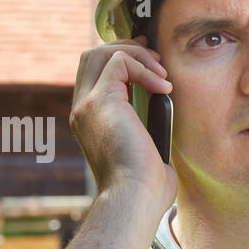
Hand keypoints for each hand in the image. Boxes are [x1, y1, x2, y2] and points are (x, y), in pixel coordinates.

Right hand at [69, 35, 175, 208]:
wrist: (135, 199)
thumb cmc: (147, 189)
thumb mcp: (148, 153)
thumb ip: (149, 131)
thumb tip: (165, 119)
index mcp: (90, 121)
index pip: (96, 75)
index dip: (122, 60)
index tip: (152, 63)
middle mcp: (82, 110)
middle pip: (93, 56)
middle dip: (127, 49)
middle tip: (157, 59)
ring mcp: (87, 104)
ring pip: (102, 53)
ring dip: (137, 55)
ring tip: (162, 73)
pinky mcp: (101, 101)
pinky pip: (120, 62)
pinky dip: (145, 68)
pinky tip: (164, 88)